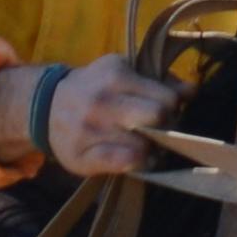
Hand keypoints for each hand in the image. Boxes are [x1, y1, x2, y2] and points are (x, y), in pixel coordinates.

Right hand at [30, 57, 173, 180]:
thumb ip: (159, 81)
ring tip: (145, 144)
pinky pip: (125, 163)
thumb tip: (192, 91)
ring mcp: (89, 130)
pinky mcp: (82, 156)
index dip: (172, 106)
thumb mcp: (123, 73)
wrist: (44, 105)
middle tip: (158, 129)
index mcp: (115, 76)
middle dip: (164, 126)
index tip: (165, 110)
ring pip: (145, 146)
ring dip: (152, 149)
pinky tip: (136, 157)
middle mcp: (101, 102)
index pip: (167, 98)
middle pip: (158, 118)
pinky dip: (138, 162)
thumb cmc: (94, 88)